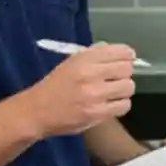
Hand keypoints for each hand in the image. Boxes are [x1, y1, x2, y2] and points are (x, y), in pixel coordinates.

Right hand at [22, 43, 137, 136]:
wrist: (38, 110)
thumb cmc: (55, 85)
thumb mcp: (72, 62)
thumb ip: (95, 55)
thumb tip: (121, 53)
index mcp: (84, 59)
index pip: (121, 51)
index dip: (127, 55)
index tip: (126, 59)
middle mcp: (91, 74)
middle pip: (127, 69)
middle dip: (124, 73)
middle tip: (116, 78)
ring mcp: (95, 95)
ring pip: (128, 87)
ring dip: (123, 90)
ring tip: (113, 93)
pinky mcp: (97, 113)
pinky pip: (123, 105)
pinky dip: (120, 105)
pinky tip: (110, 104)